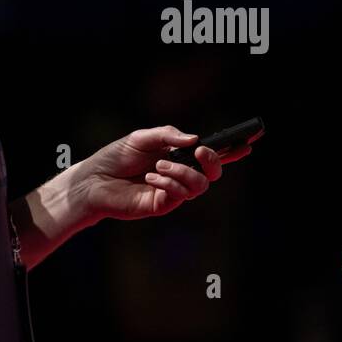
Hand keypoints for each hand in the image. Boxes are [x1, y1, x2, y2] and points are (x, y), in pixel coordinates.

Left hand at [72, 125, 251, 222]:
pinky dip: (168, 183)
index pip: (210, 155)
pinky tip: (150, 178)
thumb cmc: (116, 157)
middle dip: (214, 161)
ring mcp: (173, 192)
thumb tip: (195, 139)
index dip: (232, 151)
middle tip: (200, 152)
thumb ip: (168, 135)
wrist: (93, 179)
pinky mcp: (162, 206)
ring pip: (199, 186)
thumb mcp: (142, 137)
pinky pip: (179, 196)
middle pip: (213, 173)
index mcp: (178, 156)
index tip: (248, 142)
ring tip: (159, 166)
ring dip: (182, 172)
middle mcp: (180, 175)